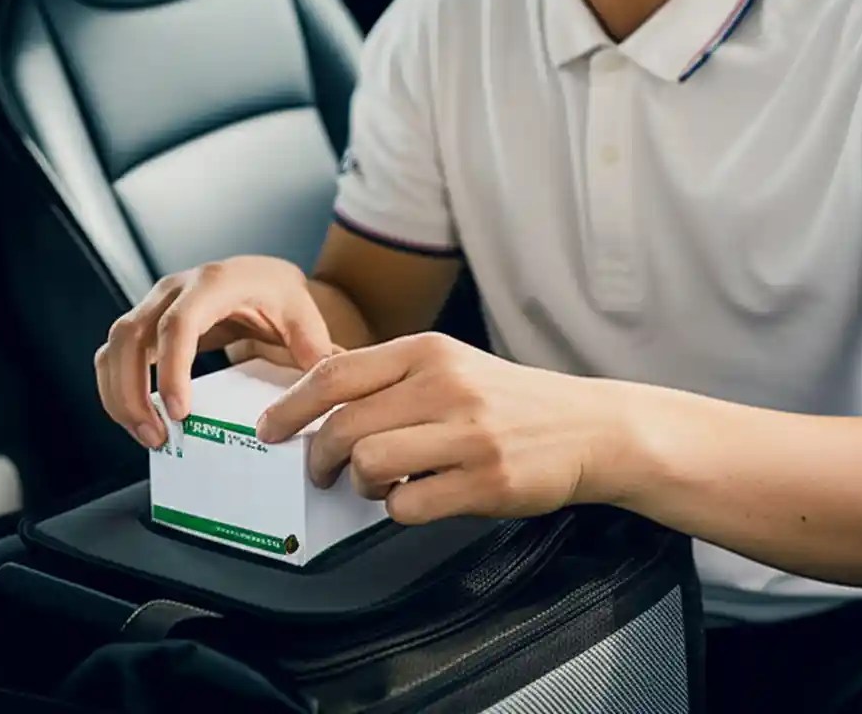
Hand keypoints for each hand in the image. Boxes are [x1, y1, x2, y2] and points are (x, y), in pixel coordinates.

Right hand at [95, 256, 333, 447]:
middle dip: (132, 392)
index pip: (178, 324)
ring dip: (119, 396)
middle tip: (156, 437)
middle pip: (129, 336)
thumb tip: (322, 390)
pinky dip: (117, 390)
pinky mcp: (144, 324)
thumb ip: (313, 349)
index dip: (171, 369)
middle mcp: (173, 289)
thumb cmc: (278, 294)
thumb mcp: (302, 314)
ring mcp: (153, 305)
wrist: (260, 277)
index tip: (178, 412)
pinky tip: (140, 421)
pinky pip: (114, 356)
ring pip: (114, 347)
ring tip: (148, 437)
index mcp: (213, 284)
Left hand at [255, 333, 633, 523]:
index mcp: (428, 351)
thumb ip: (390, 375)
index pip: (334, 374)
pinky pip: (406, 504)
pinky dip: (398, 509)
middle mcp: (445, 386)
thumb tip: (319, 383)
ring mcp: (467, 434)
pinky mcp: (485, 481)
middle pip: (342, 425)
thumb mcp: (451, 366)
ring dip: (359, 483)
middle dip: (316, 456)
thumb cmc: (510, 401)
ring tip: (376, 484)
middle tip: (318, 470)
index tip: (271, 427)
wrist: (591, 427)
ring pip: (367, 463)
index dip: (290, 404)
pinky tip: (414, 497)